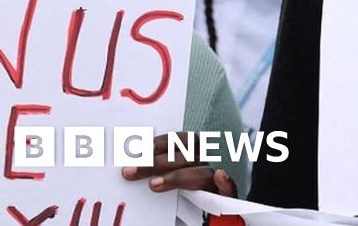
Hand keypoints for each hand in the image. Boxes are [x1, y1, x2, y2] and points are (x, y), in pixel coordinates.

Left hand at [120, 133, 236, 196]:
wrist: (195, 223)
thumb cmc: (173, 202)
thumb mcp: (161, 180)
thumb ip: (153, 172)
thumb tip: (127, 167)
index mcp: (192, 157)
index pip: (180, 140)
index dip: (160, 143)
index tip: (138, 150)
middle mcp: (204, 167)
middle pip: (187, 156)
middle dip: (156, 162)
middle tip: (129, 172)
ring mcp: (213, 185)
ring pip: (202, 173)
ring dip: (178, 176)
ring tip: (153, 185)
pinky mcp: (223, 201)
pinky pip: (229, 190)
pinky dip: (227, 182)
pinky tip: (220, 175)